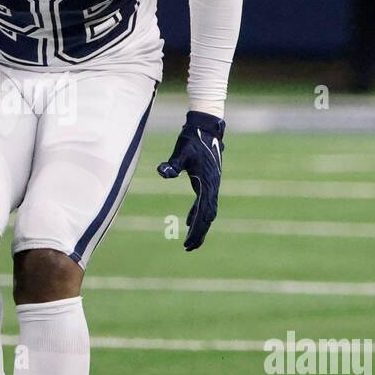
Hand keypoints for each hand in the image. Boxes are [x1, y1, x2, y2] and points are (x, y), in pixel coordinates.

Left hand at [157, 111, 224, 250]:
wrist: (205, 127)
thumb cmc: (192, 139)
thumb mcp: (181, 151)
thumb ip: (172, 164)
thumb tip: (161, 172)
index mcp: (208, 183)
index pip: (203, 212)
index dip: (197, 228)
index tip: (189, 242)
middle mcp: (213, 186)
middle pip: (208, 216)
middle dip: (200, 233)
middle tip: (189, 248)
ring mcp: (212, 184)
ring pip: (208, 211)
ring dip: (200, 226)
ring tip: (191, 241)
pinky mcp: (208, 181)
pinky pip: (205, 203)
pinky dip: (198, 214)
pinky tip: (189, 220)